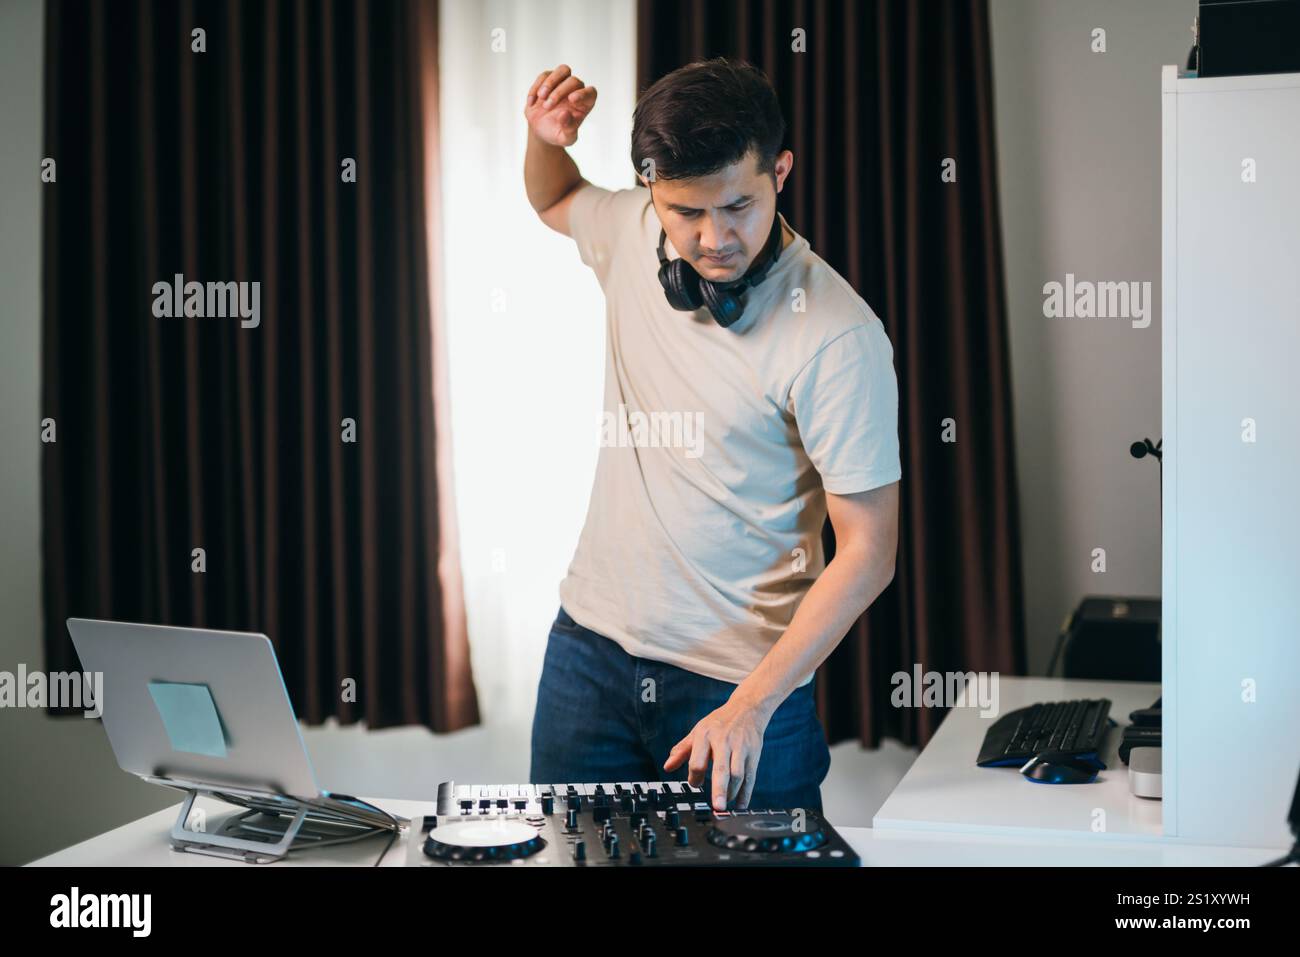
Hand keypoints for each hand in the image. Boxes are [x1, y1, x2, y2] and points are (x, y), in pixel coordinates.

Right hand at [524, 64, 597, 146]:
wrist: (542, 130)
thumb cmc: (558, 134)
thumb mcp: (565, 138)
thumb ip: (568, 128)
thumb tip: (565, 114)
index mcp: (585, 104)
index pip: (591, 93)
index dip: (583, 94)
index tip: (572, 100)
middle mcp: (576, 91)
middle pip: (574, 81)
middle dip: (559, 92)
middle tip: (548, 106)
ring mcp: (563, 83)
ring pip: (563, 70)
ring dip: (551, 82)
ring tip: (541, 97)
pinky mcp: (548, 80)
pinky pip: (544, 76)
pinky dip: (536, 87)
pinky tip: (531, 103)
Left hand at [663, 695, 772, 810]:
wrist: (746, 708)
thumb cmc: (718, 722)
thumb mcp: (697, 732)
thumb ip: (682, 750)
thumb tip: (667, 767)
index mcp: (705, 736)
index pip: (697, 761)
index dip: (694, 777)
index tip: (695, 783)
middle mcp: (723, 742)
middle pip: (721, 769)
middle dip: (719, 789)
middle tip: (717, 807)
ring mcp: (740, 748)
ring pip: (737, 774)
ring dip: (731, 792)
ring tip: (724, 804)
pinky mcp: (754, 753)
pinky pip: (750, 776)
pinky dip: (746, 793)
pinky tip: (740, 804)